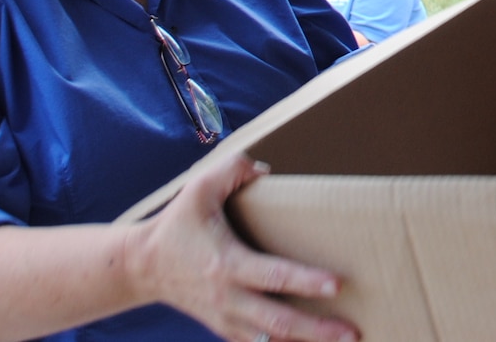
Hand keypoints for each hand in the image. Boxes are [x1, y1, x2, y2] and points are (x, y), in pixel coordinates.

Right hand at [127, 155, 356, 341]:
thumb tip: (266, 170)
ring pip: (270, 341)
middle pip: (278, 322)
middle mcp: (228, 298)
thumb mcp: (199, 187)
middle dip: (317, 330)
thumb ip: (233, 170)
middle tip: (352, 333)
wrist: (143, 266)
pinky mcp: (224, 327)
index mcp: (226, 264)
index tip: (336, 284)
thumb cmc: (177, 223)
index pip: (272, 276)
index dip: (305, 281)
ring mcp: (226, 318)